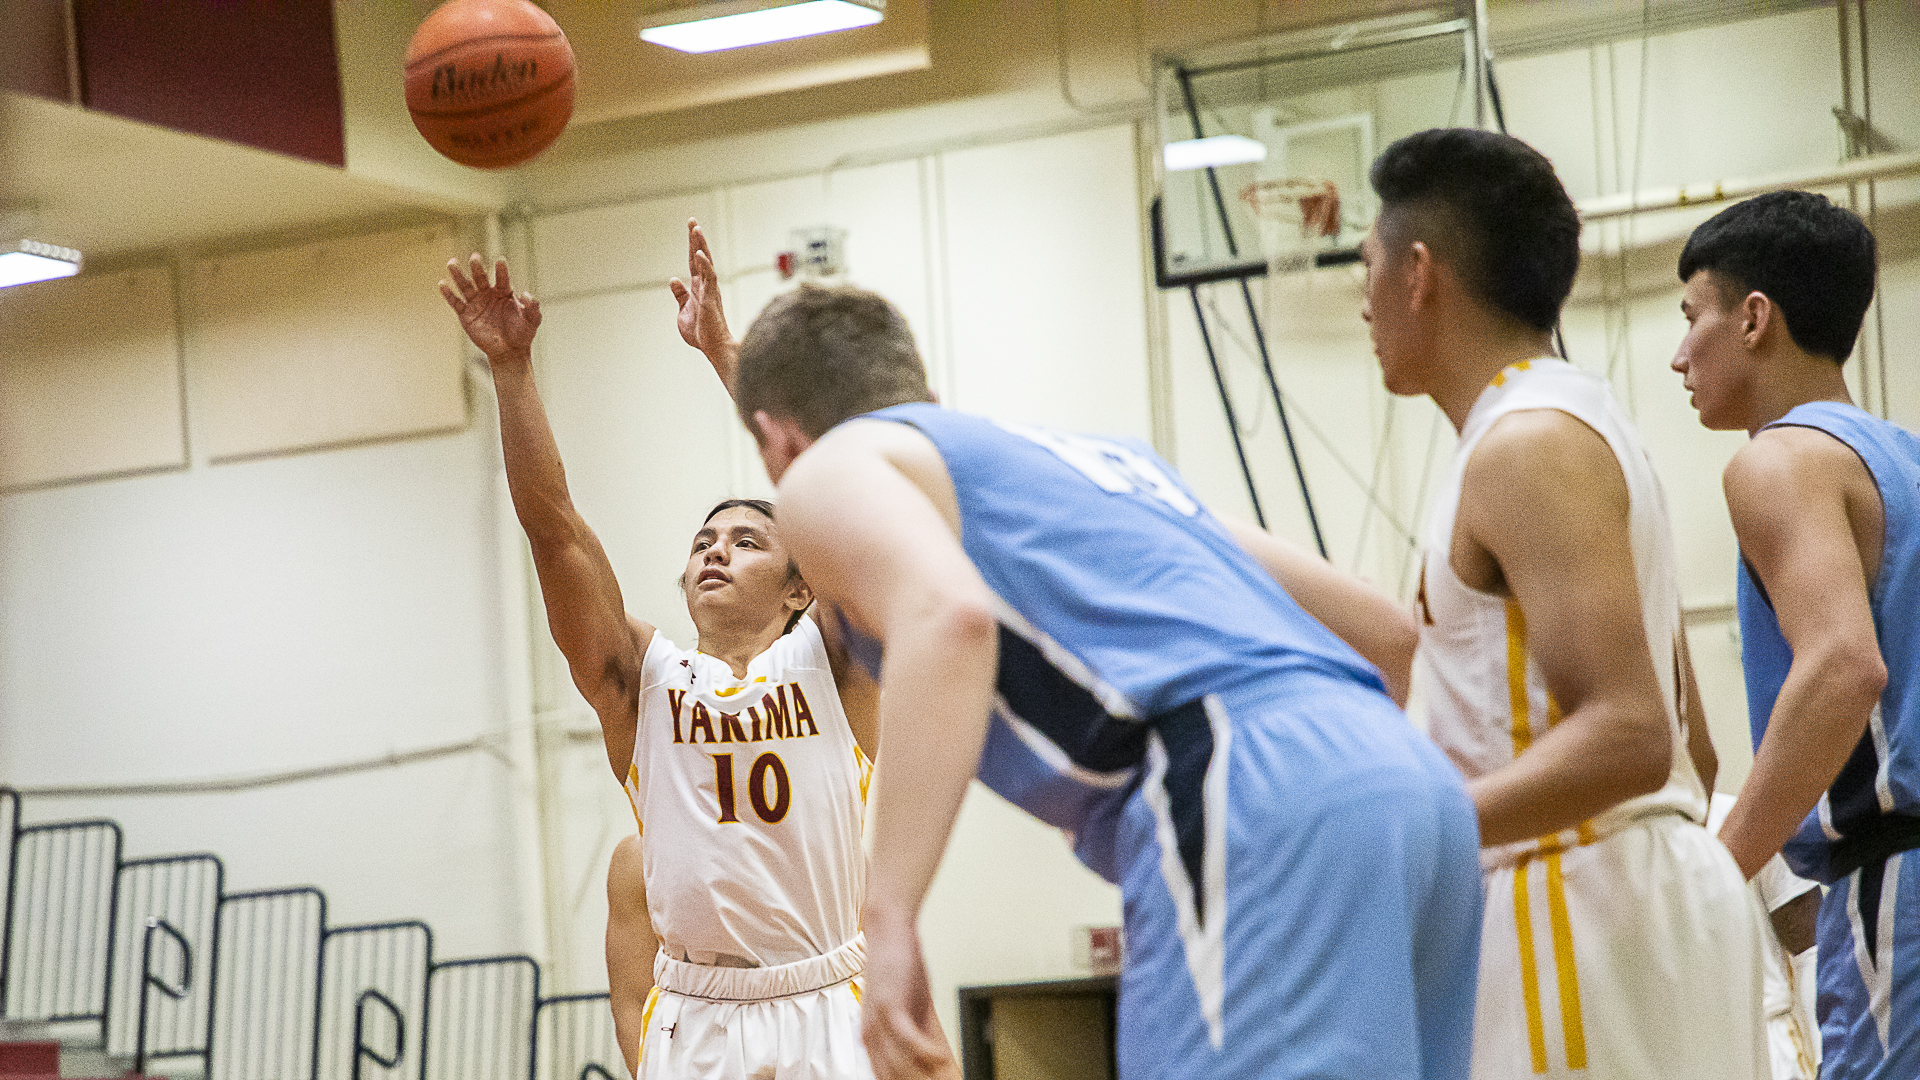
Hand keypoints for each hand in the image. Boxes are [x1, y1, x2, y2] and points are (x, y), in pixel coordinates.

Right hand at [440, 254, 540, 363]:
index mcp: (504, 292)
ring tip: (451, 263)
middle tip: (475, 257)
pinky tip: (442, 284)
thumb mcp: (532, 320)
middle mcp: (488, 294)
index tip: (500, 261)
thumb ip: (532, 307)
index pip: (502, 278)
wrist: (509, 351)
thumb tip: (527, 295)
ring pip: (465, 286)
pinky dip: (448, 294)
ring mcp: (476, 303)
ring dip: (458, 275)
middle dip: (477, 268)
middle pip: (481, 278)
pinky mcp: (466, 315)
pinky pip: (456, 303)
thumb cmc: (522, 333)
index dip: (501, 270)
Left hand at [668, 219, 736, 364]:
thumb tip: (673, 280)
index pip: (694, 261)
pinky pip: (709, 279)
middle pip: (700, 256)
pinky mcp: (711, 299)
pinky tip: (699, 254)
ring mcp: (709, 290)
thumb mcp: (683, 310)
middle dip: (696, 238)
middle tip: (692, 220)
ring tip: (696, 229)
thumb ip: (680, 295)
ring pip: (706, 263)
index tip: (691, 227)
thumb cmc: (701, 332)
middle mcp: (706, 285)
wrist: (712, 348)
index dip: (692, 244)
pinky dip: (704, 266)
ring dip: (700, 246)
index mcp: (699, 287)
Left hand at [861, 916, 959, 1079]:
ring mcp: (877, 1021)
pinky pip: (907, 1039)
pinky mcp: (888, 1007)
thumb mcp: (910, 1007)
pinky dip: (925, 1051)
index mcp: (872, 1038)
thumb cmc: (900, 968)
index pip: (886, 1075)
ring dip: (921, 1076)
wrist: (889, 932)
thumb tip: (934, 1058)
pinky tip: (940, 1058)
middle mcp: (870, 1034)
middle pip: (892, 1075)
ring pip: (898, 1063)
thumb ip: (918, 1032)